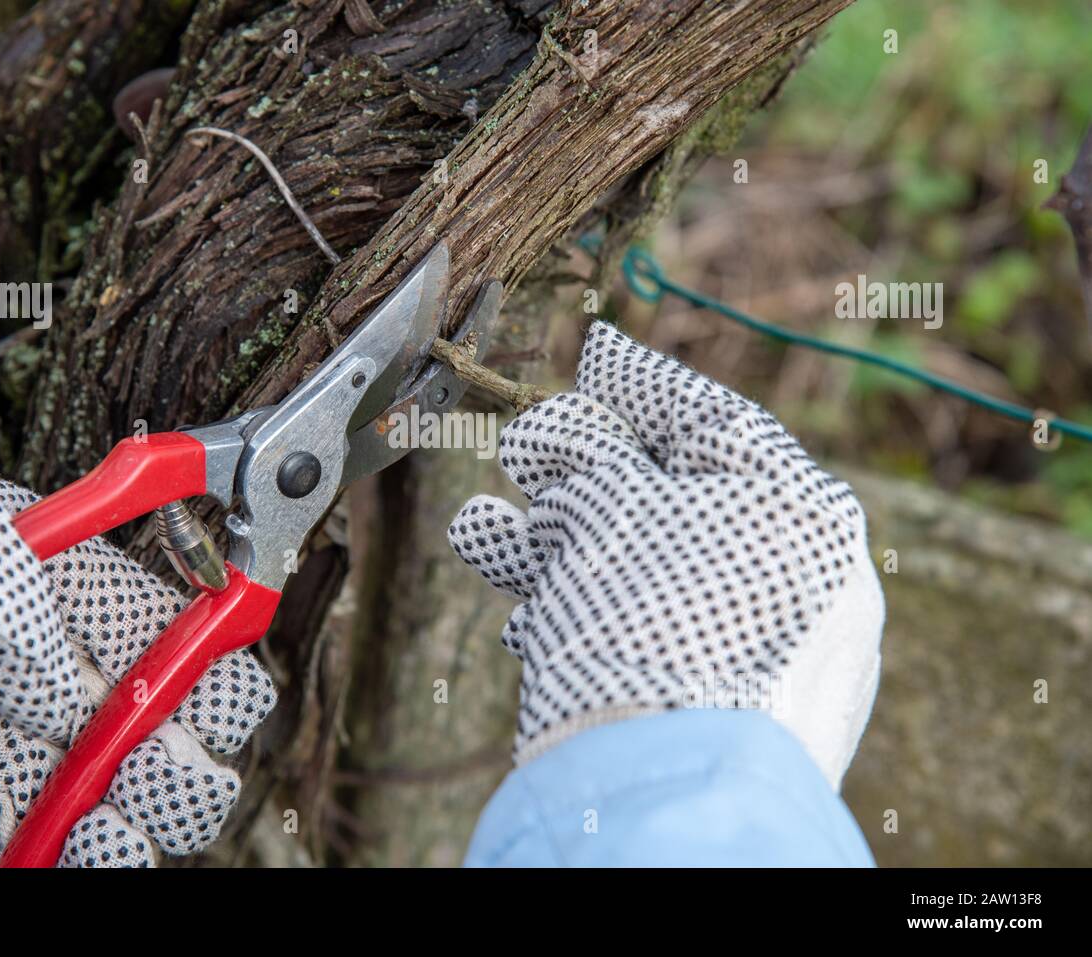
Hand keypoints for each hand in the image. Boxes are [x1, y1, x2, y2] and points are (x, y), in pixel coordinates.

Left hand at [0, 468, 273, 865]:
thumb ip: (12, 591)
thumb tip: (63, 692)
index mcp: (75, 597)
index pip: (190, 629)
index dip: (220, 658)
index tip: (216, 681)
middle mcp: (62, 683)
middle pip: (183, 729)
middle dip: (194, 746)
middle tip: (157, 749)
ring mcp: (23, 760)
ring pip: (141, 805)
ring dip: (159, 810)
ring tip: (123, 803)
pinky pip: (60, 860)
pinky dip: (96, 861)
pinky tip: (93, 840)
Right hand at [447, 322, 882, 786]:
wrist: (665, 800)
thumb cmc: (652, 622)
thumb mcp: (610, 507)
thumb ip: (584, 452)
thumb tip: (554, 428)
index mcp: (799, 513)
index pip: (714, 423)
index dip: (640, 387)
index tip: (593, 357)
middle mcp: (797, 583)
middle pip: (671, 503)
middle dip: (578, 479)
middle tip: (520, 455)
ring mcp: (763, 656)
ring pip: (647, 578)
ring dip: (557, 553)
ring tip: (478, 534)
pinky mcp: (719, 715)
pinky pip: (648, 641)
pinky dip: (585, 620)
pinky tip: (526, 624)